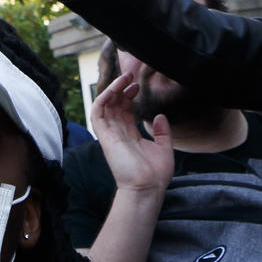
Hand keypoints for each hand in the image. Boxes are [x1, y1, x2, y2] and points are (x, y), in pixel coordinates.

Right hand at [88, 72, 172, 197]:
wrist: (148, 187)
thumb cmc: (155, 173)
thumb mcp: (163, 147)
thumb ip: (161, 132)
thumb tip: (160, 117)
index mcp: (129, 135)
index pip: (123, 110)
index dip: (128, 95)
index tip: (137, 85)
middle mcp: (117, 133)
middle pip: (113, 104)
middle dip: (120, 88)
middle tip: (131, 74)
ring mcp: (109, 134)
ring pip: (104, 105)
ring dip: (112, 89)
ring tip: (125, 77)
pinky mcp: (104, 136)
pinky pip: (97, 112)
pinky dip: (103, 98)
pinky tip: (115, 88)